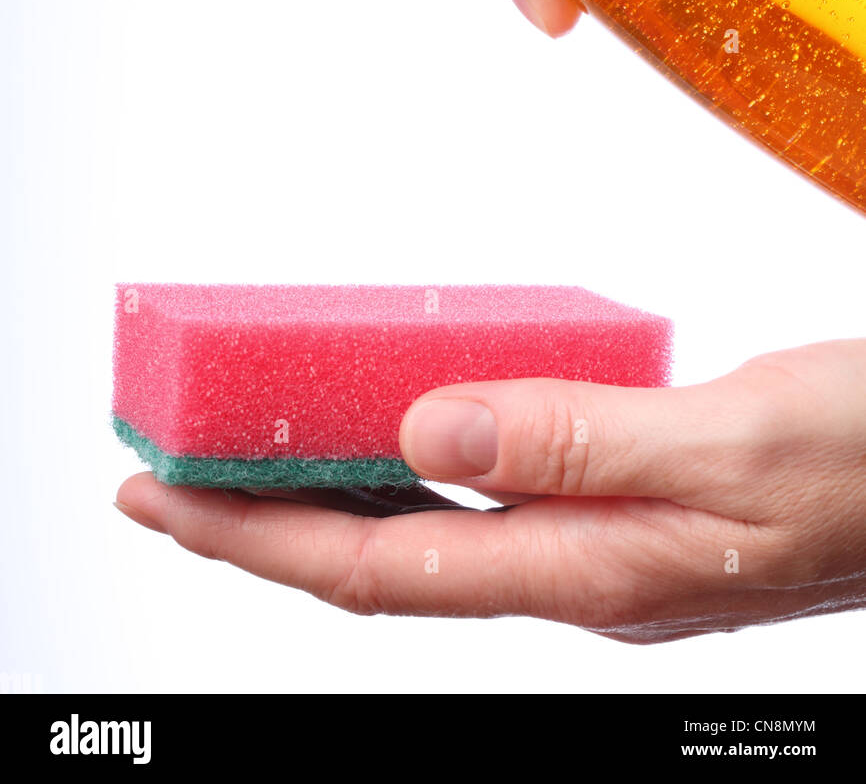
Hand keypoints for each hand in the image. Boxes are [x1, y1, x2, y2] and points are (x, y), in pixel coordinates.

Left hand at [116, 340, 865, 640]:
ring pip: (425, 533)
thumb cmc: (859, 463)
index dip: (253, 540)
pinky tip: (396, 432)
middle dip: (260, 529)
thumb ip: (577, 440)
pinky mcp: (617, 508)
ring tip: (251, 456)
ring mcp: (596, 546)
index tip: (154, 500)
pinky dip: (410, 468)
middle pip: (381, 562)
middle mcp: (576, 568)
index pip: (377, 567)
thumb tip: (428, 431)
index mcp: (588, 566)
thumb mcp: (726, 442)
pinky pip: (481, 498)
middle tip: (167, 479)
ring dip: (328, 499)